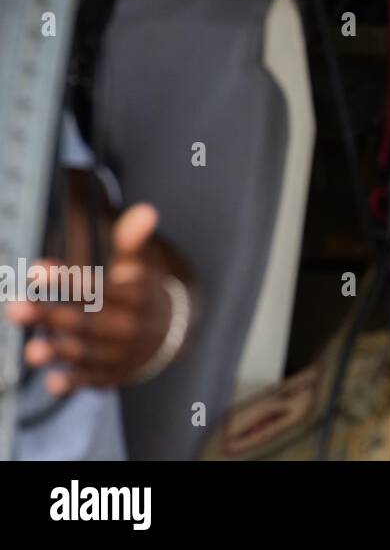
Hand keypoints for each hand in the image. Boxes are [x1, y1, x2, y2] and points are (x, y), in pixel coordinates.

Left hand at [6, 203, 174, 394]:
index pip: (100, 287)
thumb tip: (146, 211)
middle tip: (15, 307)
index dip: (68, 279)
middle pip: (88, 321)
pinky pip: (93, 380)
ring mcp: (121, 353)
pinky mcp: (114, 374)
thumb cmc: (142, 293)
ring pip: (88, 353)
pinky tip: (53, 382)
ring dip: (59, 352)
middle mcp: (130, 326)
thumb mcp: (140, 266)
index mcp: (136, 296)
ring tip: (32, 351)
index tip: (36, 270)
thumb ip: (132, 241)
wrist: (171, 334)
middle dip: (51, 315)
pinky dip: (76, 383)